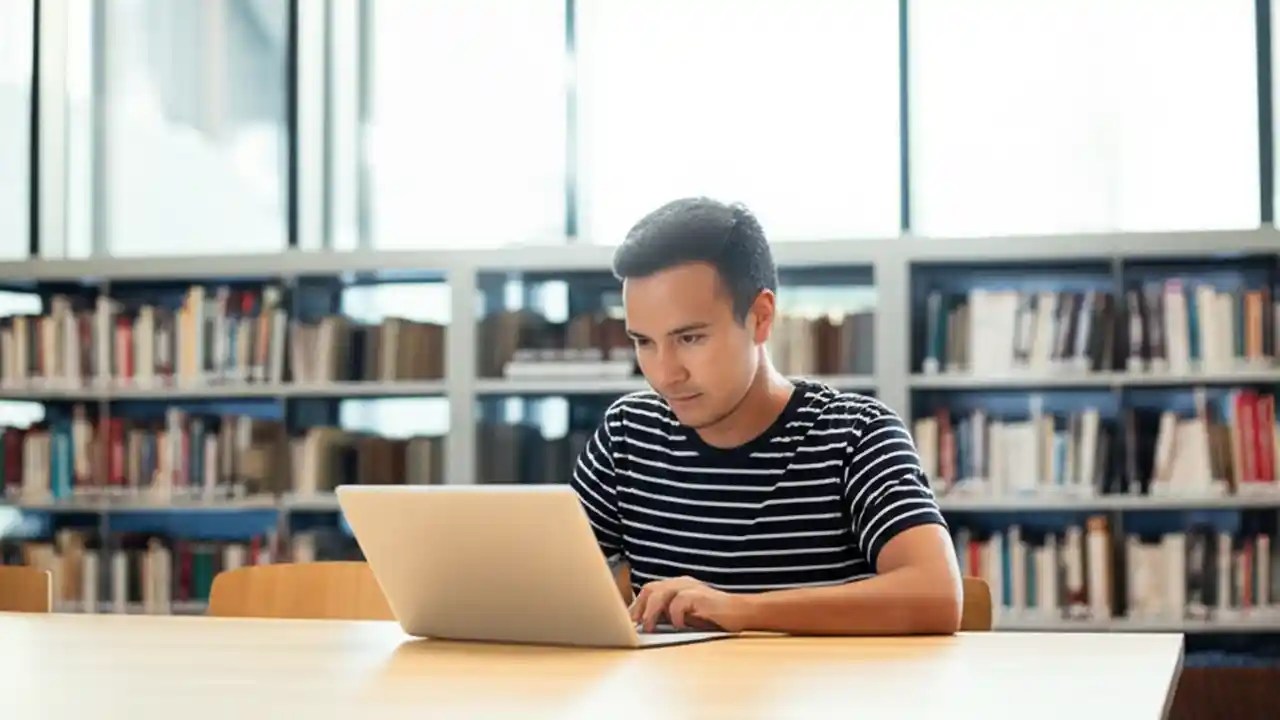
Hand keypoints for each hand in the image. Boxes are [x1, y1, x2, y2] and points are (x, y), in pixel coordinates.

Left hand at [628, 576, 751, 632]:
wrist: (740, 613)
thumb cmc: (712, 617)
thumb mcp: (685, 616)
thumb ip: (667, 615)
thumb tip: (645, 626)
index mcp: (675, 586)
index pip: (649, 591)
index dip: (636, 606)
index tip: (628, 623)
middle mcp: (681, 583)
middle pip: (650, 588)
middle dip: (639, 607)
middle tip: (633, 625)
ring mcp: (690, 587)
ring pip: (660, 592)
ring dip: (651, 612)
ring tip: (648, 628)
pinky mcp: (700, 596)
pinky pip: (680, 602)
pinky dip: (675, 615)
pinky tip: (678, 626)